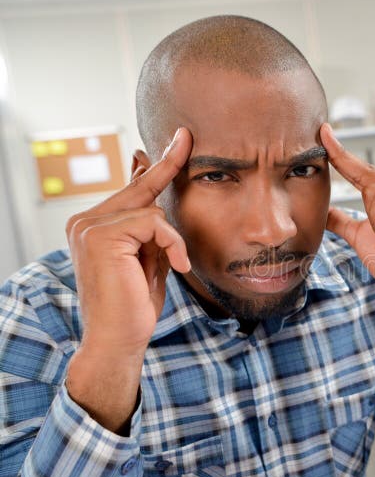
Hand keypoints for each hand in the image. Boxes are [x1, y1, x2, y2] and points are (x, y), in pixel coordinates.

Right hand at [64, 127, 191, 432]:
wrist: (118, 340)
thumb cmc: (135, 304)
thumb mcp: (150, 257)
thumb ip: (154, 227)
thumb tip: (164, 201)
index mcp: (95, 224)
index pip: (131, 187)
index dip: (155, 164)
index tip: (178, 139)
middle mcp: (85, 220)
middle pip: (139, 186)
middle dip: (168, 164)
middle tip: (186, 136)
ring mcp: (88, 226)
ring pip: (150, 208)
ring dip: (171, 239)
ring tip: (175, 265)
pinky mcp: (100, 235)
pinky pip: (154, 222)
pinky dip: (172, 243)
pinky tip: (177, 266)